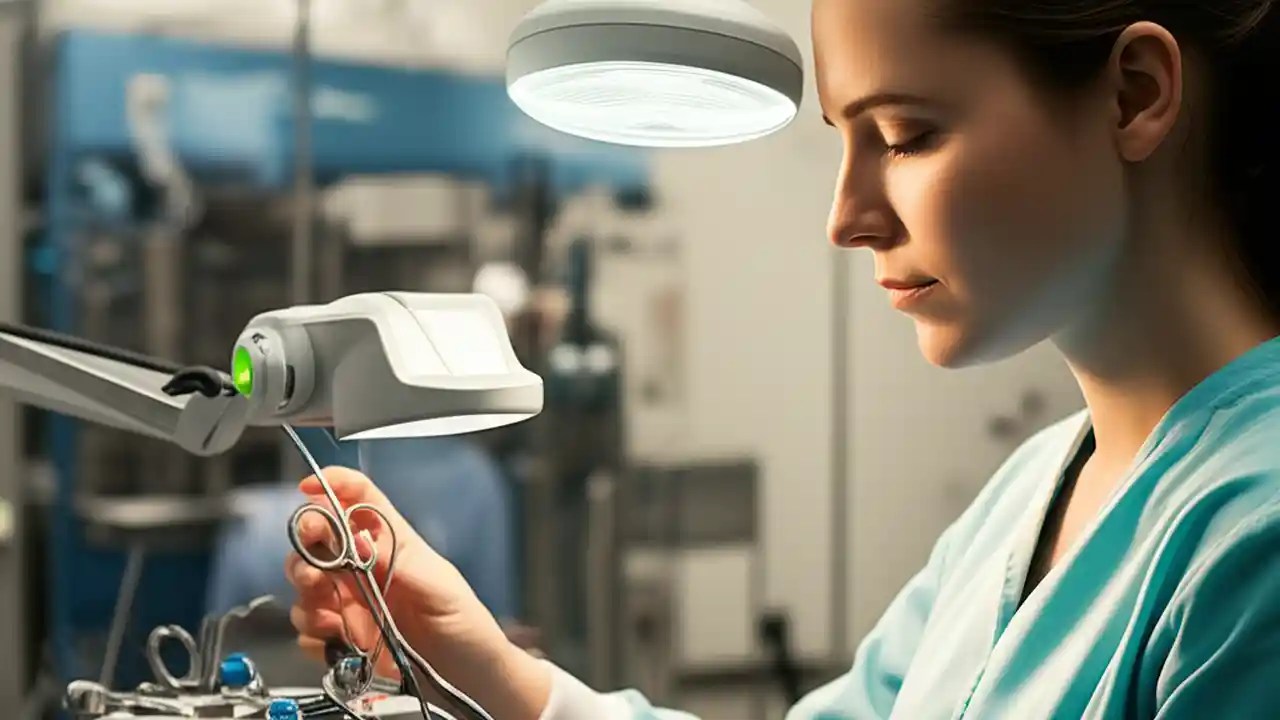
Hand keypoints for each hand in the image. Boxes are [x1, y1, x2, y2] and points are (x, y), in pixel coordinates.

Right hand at [285, 466, 549, 718]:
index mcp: (394, 545)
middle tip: (315, 573)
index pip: (360, 500)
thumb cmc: (466, 627)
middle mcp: (367, 569)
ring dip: (305, 595)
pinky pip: (309, 630)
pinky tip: (336, 641)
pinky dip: (312, 634)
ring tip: (328, 615)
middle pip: (318, 541)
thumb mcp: (441, 589)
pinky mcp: (344, 638)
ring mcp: (353, 602)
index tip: (310, 485)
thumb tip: (360, 539)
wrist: (468, 679)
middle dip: (305, 549)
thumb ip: (400, 564)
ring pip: (307, 583)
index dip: (334, 485)